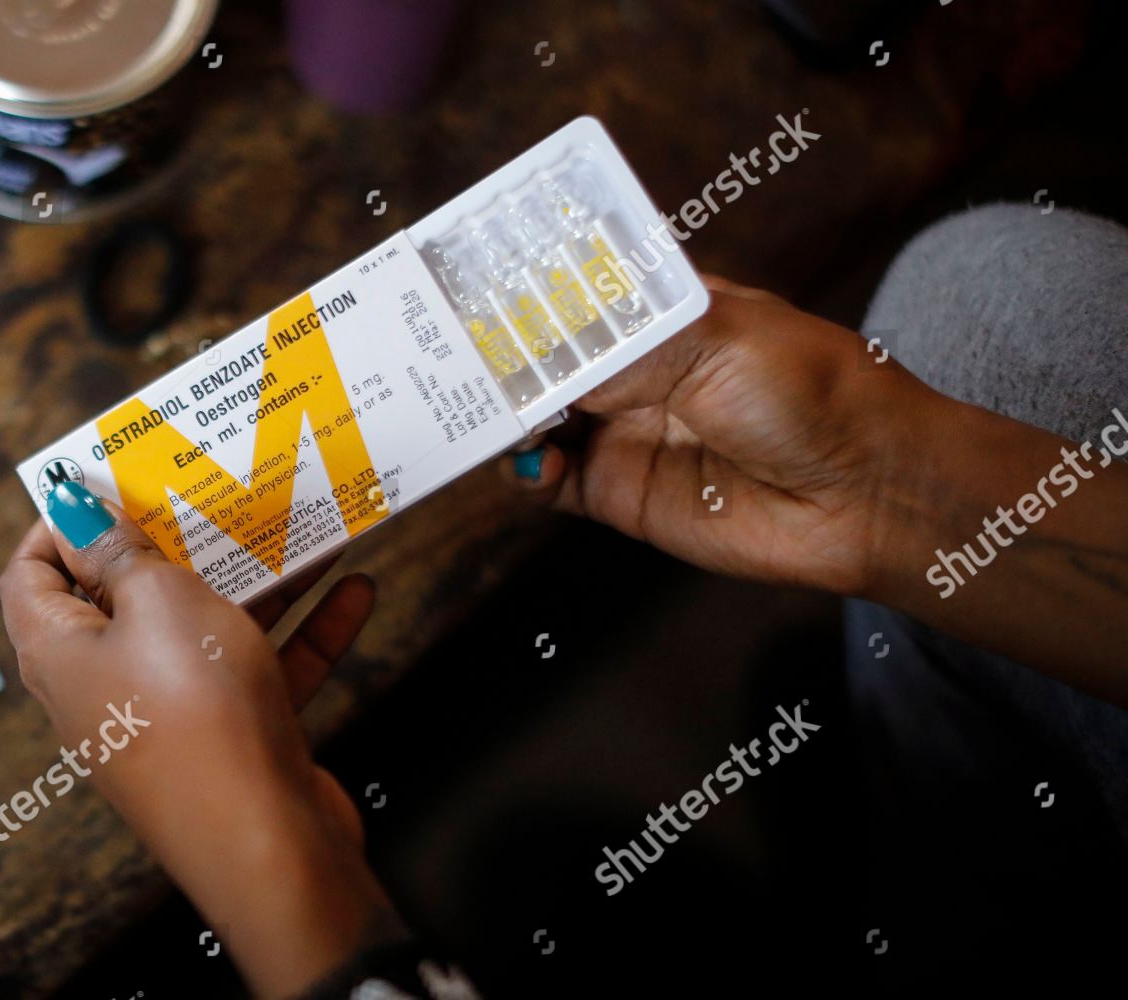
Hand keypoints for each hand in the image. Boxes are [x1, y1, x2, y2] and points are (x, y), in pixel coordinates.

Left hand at [0, 484, 399, 997]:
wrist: (268, 844)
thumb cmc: (199, 719)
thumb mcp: (159, 603)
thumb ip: (124, 552)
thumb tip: (79, 512)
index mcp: (60, 652)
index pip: (31, 573)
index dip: (62, 521)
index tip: (112, 479)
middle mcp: (105, 685)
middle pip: (128, 595)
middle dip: (176, 539)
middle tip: (214, 489)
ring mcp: (169, 715)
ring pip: (206, 628)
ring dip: (255, 578)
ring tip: (299, 524)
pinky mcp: (230, 737)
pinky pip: (260, 668)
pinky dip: (302, 631)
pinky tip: (354, 591)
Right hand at [503, 275, 1127, 702]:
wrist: (865, 493)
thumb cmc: (811, 389)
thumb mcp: (712, 335)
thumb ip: (616, 343)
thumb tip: (530, 347)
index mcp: (653, 309)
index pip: (564, 291)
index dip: (513, 292)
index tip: (460, 288)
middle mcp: (628, 366)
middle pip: (535, 356)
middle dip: (490, 355)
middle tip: (438, 353)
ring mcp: (617, 428)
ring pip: (529, 417)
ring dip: (496, 413)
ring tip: (466, 406)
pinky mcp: (615, 491)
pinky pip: (546, 479)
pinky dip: (522, 468)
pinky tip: (526, 456)